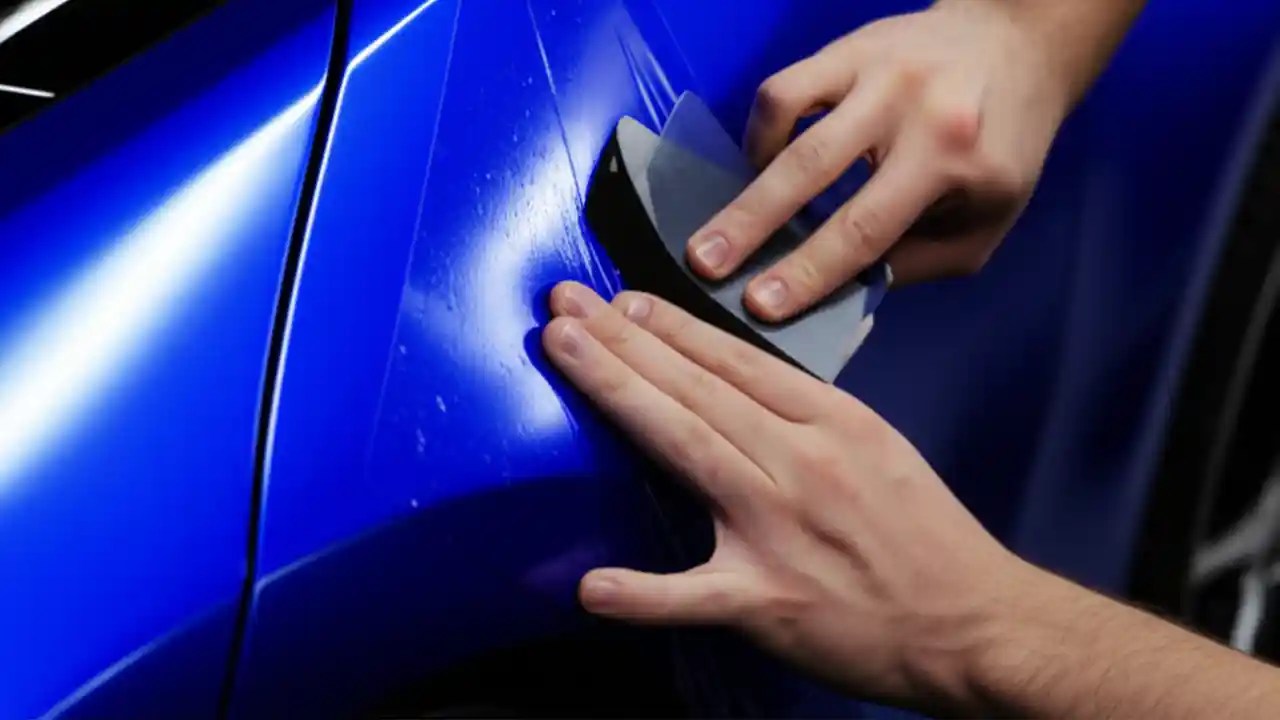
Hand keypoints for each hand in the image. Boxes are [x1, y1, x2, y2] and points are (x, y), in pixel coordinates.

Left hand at [541, 281, 1034, 711]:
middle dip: (623, 339)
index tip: (618, 298)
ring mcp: (780, 530)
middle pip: (697, 388)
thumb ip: (805, 415)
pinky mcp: (770, 602)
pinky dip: (644, 594)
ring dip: (618, 392)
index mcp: (833, 422)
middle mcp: (801, 462)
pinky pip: (695, 596)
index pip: (735, 359)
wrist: (979, 625)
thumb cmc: (926, 536)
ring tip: (564, 350)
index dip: (670, 325)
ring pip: (687, 446)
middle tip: (564, 300)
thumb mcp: (875, 447)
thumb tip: (733, 385)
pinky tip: (591, 585)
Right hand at [686, 0, 1070, 320]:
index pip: (866, 228)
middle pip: (813, 169)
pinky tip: (762, 167)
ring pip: (790, 115)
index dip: (808, 272)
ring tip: (718, 224)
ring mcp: (877, 67)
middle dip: (751, 223)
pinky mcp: (849, 46)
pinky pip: (786, 88)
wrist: (1020, 46)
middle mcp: (914, 106)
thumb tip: (840, 289)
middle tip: (703, 265)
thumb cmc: (1001, 149)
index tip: (760, 307)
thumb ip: (915, 260)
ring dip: (746, 176)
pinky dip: (763, 132)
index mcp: (956, 159)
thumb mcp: (983, 222)